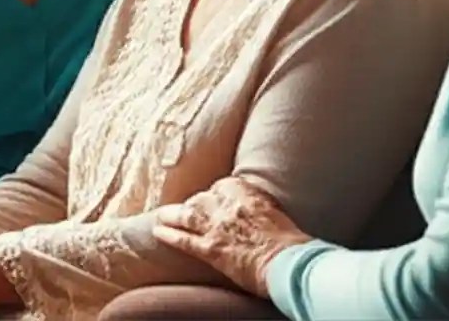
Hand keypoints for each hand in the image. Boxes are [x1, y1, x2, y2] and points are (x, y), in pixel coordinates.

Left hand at [153, 176, 312, 297]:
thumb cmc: (291, 242)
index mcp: (246, 193)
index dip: (214, 194)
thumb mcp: (275, 211)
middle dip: (192, 205)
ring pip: (186, 215)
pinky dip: (169, 235)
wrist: (291, 263)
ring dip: (171, 215)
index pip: (221, 185)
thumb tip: (254, 209)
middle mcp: (227, 206)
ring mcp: (216, 227)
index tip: (211, 197)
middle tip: (186, 210)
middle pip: (200, 199)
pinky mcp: (211, 249)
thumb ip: (258, 205)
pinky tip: (158, 232)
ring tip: (161, 216)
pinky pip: (183, 240)